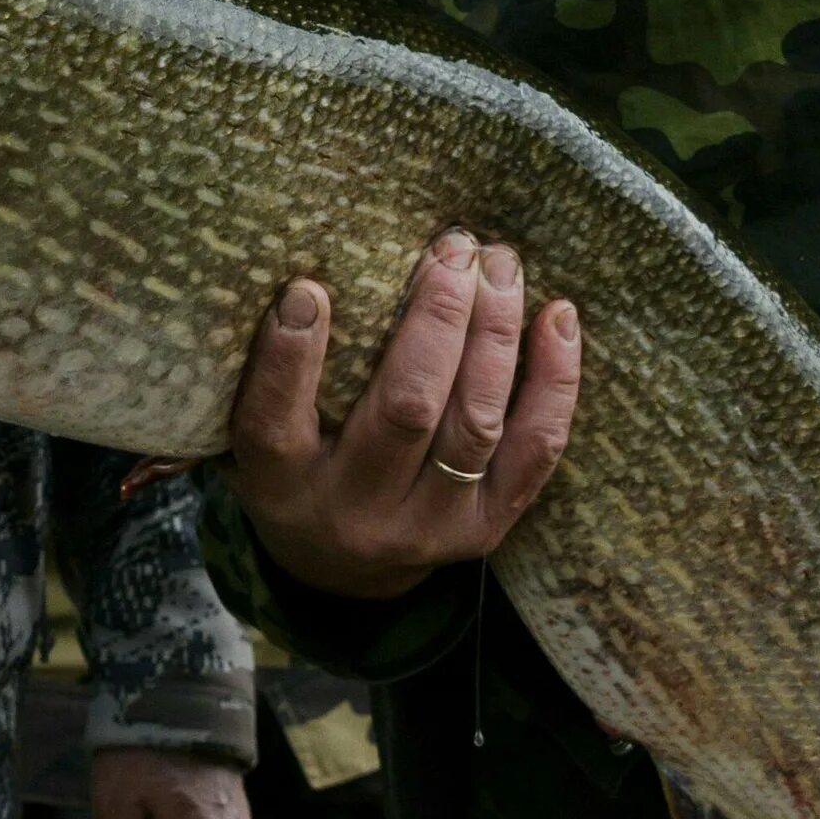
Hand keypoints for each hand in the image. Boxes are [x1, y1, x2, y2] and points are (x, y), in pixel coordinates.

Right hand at [225, 232, 579, 601]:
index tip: (308, 288)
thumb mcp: (262, 427)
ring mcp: (429, 527)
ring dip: (495, 333)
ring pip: (476, 422)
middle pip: (406, 410)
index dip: (290, 357)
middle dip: (438, 319)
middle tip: (453, 249)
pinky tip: (557, 317)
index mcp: (279, 483)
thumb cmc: (298, 462)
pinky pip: (535, 450)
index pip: (272, 423)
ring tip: (500, 265)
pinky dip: (554, 382)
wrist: (339, 569)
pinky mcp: (486, 528)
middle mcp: (354, 512)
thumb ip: (275, 365)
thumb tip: (311, 274)